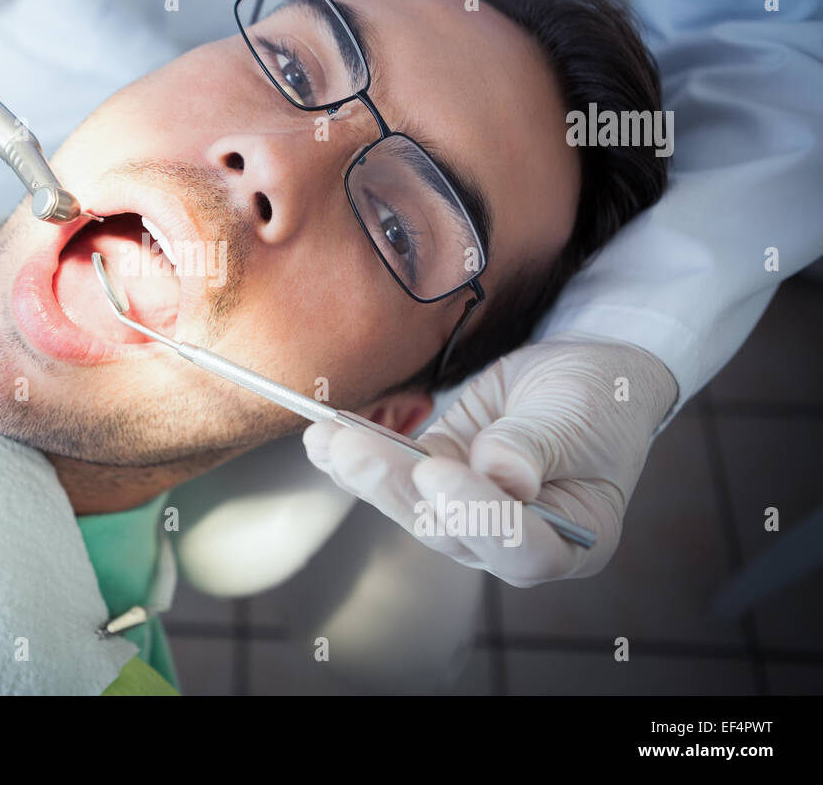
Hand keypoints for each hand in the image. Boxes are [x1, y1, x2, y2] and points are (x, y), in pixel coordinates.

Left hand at [302, 337, 677, 585]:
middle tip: (352, 448)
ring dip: (366, 471)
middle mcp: (515, 540)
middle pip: (450, 529)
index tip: (436, 473)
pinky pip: (396, 476)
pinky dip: (359, 456)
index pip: (522, 548)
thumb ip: (537, 447)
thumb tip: (499, 475)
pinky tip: (323, 439)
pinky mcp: (438, 482)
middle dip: (396, 485)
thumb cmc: (598, 400)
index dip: (475, 515)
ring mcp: (470, 514)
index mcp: (574, 540)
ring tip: (326, 439)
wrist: (581, 373)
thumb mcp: (580, 417)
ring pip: (413, 505)